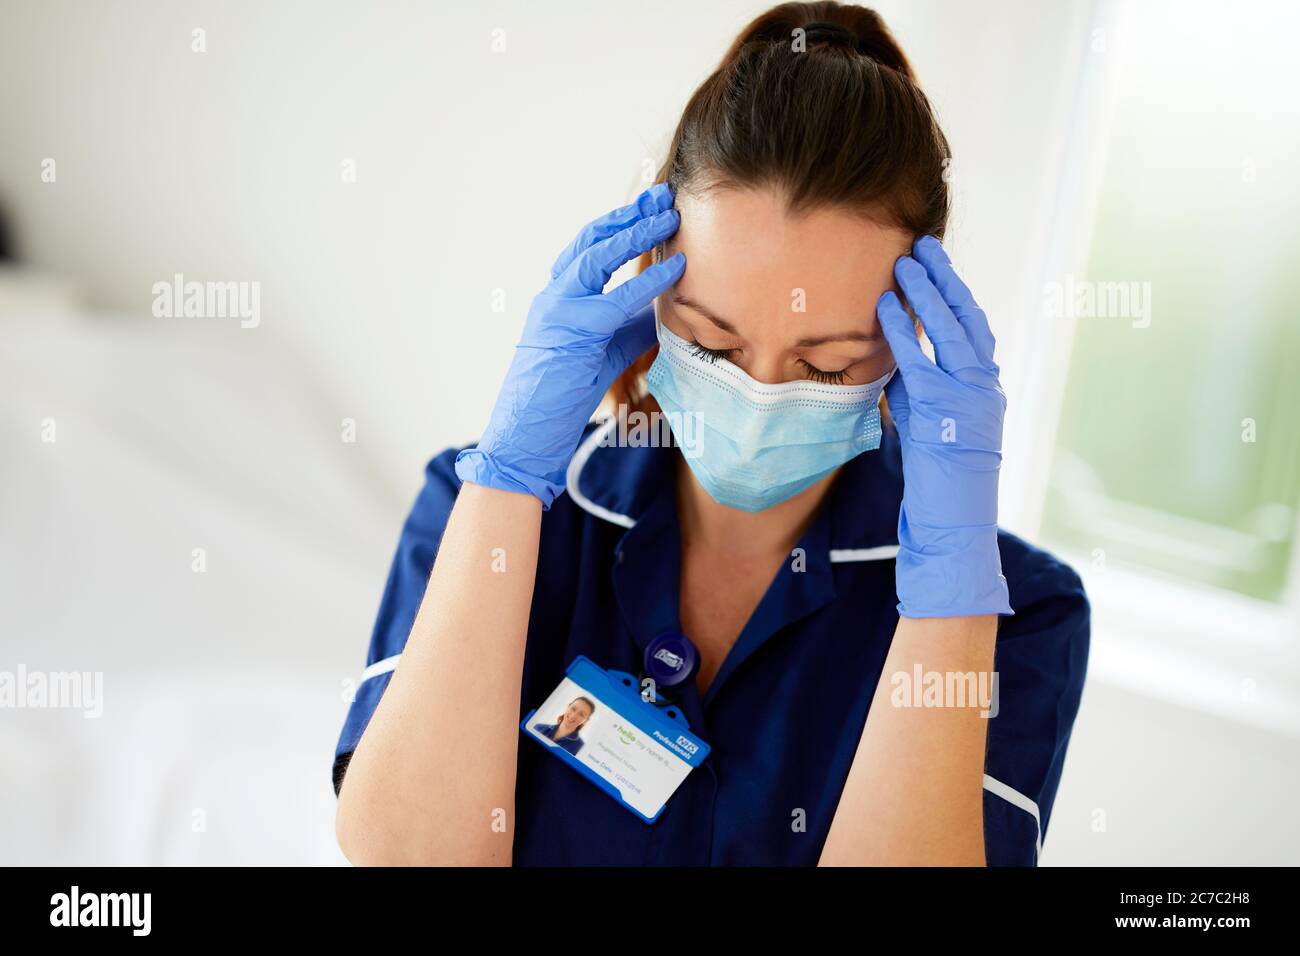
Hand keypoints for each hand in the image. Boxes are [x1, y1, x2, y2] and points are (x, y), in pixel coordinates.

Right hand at [455, 183, 685, 506]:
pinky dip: (648, 280)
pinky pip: (615, 300)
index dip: (620, 223)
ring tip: (669, 216)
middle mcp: (553, 296)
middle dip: (629, 214)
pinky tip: (676, 267)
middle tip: (664, 195)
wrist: (523, 439)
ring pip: (596, 256)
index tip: (650, 206)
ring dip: (636, 232)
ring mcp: (556, 311)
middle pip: (591, 239)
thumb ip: (628, 328)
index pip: (588, 248)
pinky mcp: (570, 334)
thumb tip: (664, 311)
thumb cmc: (560, 401)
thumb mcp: (601, 354)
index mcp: (556, 298)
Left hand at [876, 235, 1012, 617]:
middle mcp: (984, 386)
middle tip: (923, 246)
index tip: (936, 266)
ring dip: (927, 292)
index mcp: (985, 389)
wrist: (955, 525)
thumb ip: (920, 391)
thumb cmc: (940, 484)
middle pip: (968, 318)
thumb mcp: (931, 426)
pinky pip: (920, 359)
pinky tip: (888, 305)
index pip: (973, 330)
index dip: (955, 294)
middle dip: (945, 279)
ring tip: (906, 262)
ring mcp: (968, 397)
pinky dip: (904, 329)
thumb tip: (899, 359)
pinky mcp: (944, 410)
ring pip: (951, 330)